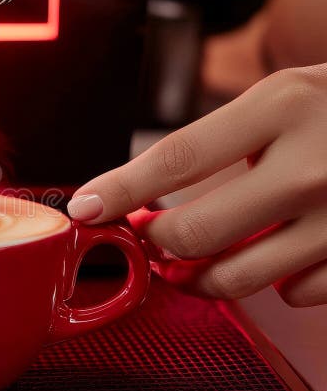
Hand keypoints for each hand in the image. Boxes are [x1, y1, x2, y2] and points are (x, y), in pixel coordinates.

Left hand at [67, 63, 326, 306]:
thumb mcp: (285, 97)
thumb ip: (220, 144)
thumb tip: (143, 193)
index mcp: (284, 107)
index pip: (175, 159)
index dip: (120, 190)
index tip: (86, 207)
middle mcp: (313, 164)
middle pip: (193, 232)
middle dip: (157, 242)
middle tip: (151, 234)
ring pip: (235, 277)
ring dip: (198, 275)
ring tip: (192, 261)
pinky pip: (294, 293)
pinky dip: (273, 281)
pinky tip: (276, 254)